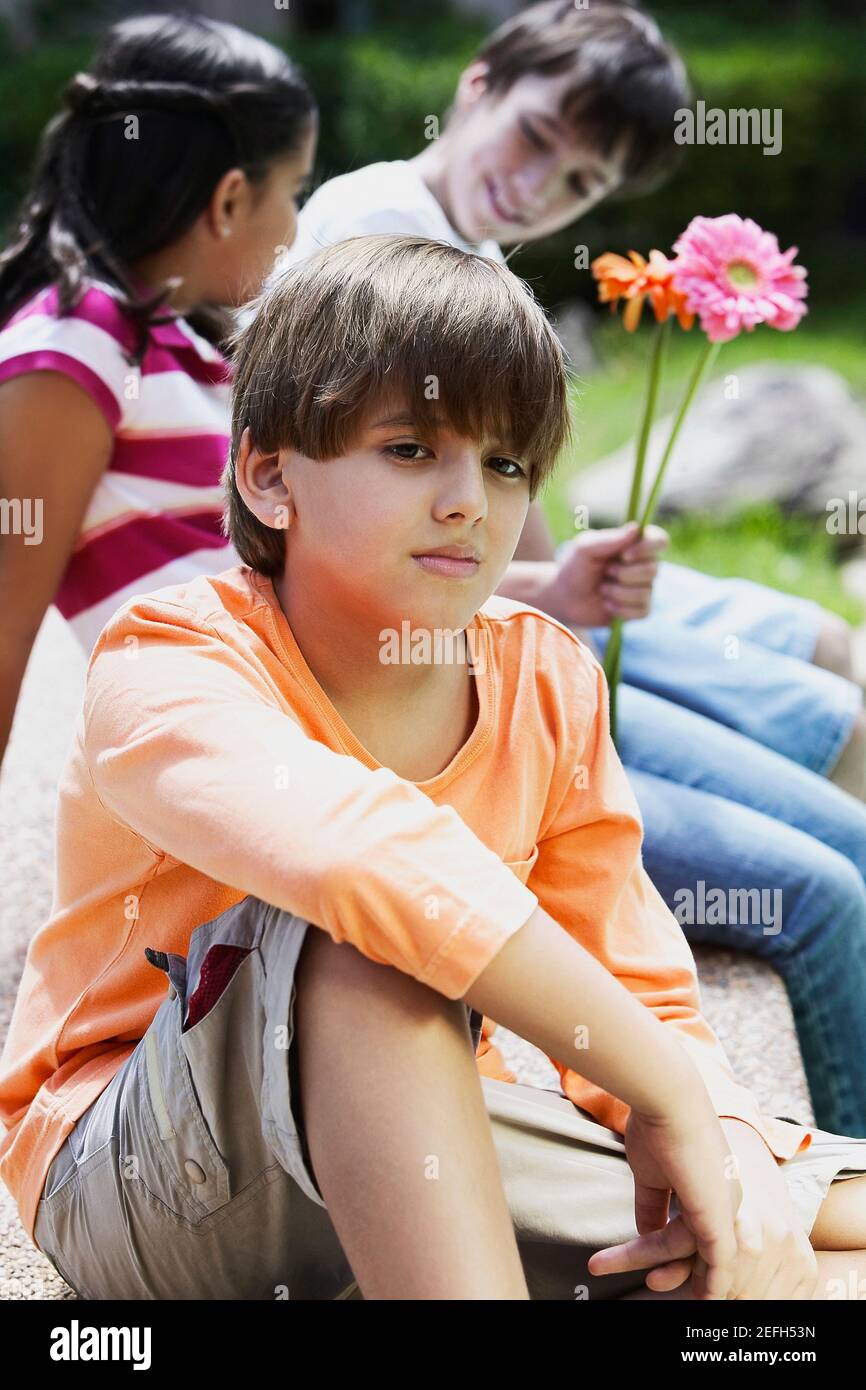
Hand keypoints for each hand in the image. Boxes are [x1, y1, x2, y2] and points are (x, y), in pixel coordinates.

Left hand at [539, 523, 668, 628]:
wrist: (565, 598)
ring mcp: (643, 588)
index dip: (647, 548)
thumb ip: (609, 539)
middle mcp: (644, 565)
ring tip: (602, 589)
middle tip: (605, 572)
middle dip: (624, 574)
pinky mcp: (639, 609)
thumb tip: (637, 528)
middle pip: (653, 569)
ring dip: (618, 592)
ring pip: (645, 592)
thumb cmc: (575, 567)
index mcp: (634, 544)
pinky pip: (642, 611)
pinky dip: (621, 609)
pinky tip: (607, 604)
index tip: (625, 555)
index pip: (659, 540)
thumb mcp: (584, 548)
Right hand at [587, 1103, 743, 1299]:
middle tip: (687, 1292)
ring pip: (716, 1257)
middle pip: (715, 1244)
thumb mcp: (650, 1173)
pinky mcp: (718, 1219)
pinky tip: (703, 1301)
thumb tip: (644, 1232)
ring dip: (701, 1281)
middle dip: (700, 1271)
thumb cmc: (656, 1125)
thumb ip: (651, 1204)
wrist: (668, 1100)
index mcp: (714, 1182)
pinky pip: (719, 1264)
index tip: (677, 1266)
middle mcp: (728, 1197)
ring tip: (694, 1303)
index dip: (691, 1249)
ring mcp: (727, 1209)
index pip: (705, 1224)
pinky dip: (712, 1285)